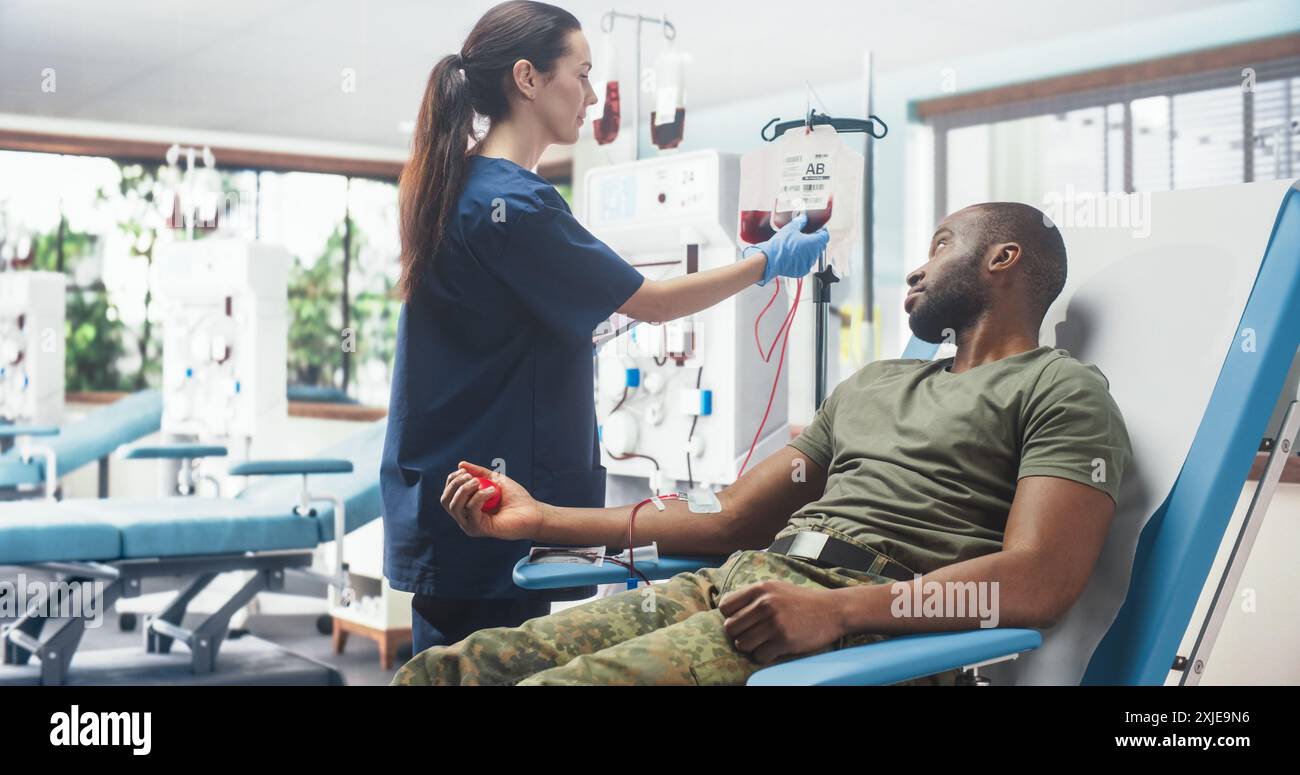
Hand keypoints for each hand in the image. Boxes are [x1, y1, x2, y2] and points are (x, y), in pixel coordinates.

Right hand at [440, 461, 541, 540]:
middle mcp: (465, 518)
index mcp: (466, 507)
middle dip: (455, 484)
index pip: (448, 494)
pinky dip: (480, 496)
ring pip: (455, 506)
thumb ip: (478, 472)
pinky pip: (471, 510)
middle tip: (471, 477)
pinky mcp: (479, 529)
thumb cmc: (516, 498)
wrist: (532, 512)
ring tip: (480, 483)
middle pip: (446, 501)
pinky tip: (493, 492)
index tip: (464, 471)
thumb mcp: (495, 479)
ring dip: (465, 489)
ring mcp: (470, 525)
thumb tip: (460, 464)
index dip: (452, 480)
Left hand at [718, 580, 847, 663]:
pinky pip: (759, 656)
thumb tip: (726, 610)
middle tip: (753, 634)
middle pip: (731, 628)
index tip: (743, 620)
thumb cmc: (801, 601)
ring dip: (750, 647)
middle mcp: (765, 603)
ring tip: (763, 642)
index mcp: (761, 589)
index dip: (731, 616)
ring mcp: (775, 623)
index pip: (725, 606)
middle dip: (739, 634)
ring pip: (742, 644)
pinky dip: (764, 656)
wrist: (832, 610)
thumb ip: (752, 596)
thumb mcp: (776, 588)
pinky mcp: (784, 640)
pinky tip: (774, 648)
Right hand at [747, 212, 829, 285]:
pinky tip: (794, 254)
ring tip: (798, 245)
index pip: (825, 236)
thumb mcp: (790, 228)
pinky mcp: (802, 270)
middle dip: (815, 240)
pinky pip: (806, 263)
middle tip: (806, 235)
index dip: (822, 231)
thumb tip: (803, 219)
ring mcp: (808, 264)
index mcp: (814, 243)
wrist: (770, 260)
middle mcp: (814, 255)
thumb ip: (800, 222)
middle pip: (820, 245)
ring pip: (813, 255)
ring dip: (809, 249)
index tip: (818, 228)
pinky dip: (803, 258)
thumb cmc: (780, 246)